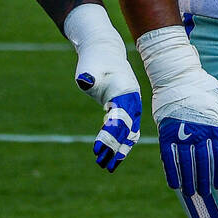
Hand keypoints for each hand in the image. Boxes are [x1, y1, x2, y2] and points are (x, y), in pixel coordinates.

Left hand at [65, 3, 141, 172]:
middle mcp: (132, 100)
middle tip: (101, 164)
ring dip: (119, 150)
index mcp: (124, 91)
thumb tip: (85, 81)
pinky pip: (127, 129)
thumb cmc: (95, 60)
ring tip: (107, 167)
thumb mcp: (89, 67)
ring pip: (130, 133)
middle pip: (127, 129)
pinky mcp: (126, 108)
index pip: (120, 118)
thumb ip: (88, 75)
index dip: (109, 135)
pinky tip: (110, 155)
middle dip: (115, 148)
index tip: (96, 150)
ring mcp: (131, 105)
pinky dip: (120, 143)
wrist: (104, 51)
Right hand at [137, 26, 217, 196]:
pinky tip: (174, 183)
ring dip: (188, 179)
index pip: (217, 155)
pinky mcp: (165, 131)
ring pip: (184, 162)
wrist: (178, 76)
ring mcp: (180, 132)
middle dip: (202, 180)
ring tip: (190, 193)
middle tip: (203, 194)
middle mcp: (197, 131)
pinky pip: (167, 156)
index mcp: (213, 126)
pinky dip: (171, 171)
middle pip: (201, 162)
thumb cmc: (204, 88)